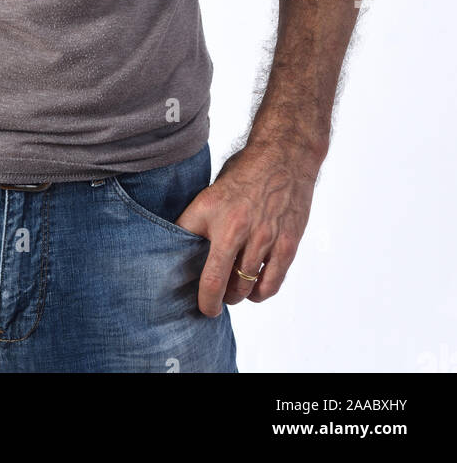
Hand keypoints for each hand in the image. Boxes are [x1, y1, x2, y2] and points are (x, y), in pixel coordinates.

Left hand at [173, 139, 321, 315]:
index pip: (181, 249)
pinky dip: (258, 293)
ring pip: (242, 288)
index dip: (177, 272)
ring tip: (231, 293)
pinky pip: (269, 285)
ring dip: (234, 296)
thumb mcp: (214, 190)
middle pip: (213, 282)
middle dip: (207, 302)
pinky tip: (254, 288)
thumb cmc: (246, 172)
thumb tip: (188, 251)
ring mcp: (262, 238)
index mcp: (208, 208)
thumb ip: (203, 221)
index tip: (177, 285)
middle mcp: (233, 226)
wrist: (285, 155)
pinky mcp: (285, 245)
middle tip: (206, 307)